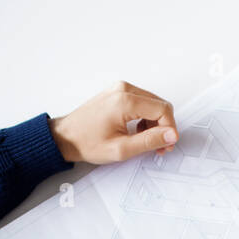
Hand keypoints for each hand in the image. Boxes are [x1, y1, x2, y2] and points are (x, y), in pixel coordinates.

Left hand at [49, 81, 177, 163]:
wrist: (66, 137)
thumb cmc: (87, 142)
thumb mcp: (122, 149)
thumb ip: (150, 141)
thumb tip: (171, 135)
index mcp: (125, 101)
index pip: (163, 109)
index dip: (169, 129)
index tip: (166, 144)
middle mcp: (123, 89)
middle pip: (159, 105)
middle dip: (164, 127)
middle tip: (159, 146)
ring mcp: (120, 89)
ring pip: (152, 104)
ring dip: (155, 123)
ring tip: (147, 141)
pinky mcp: (117, 92)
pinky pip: (142, 102)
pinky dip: (146, 117)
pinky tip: (138, 131)